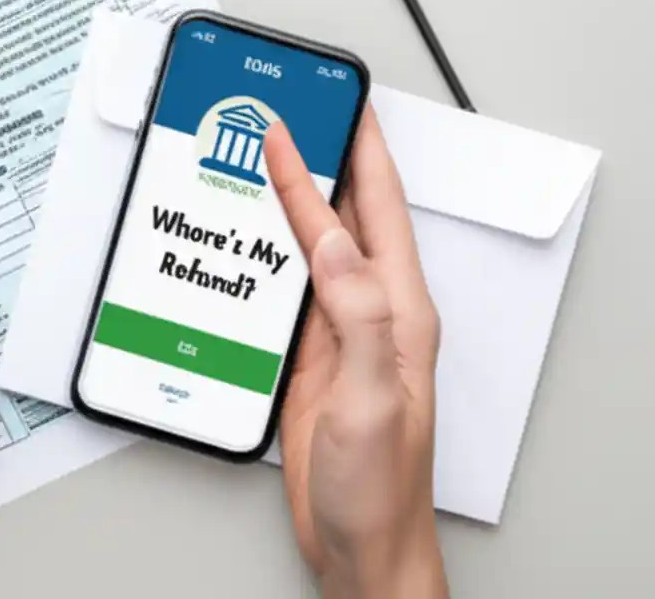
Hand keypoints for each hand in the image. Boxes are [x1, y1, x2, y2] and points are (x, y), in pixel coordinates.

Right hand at [263, 107, 446, 598]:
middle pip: (348, 214)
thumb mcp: (373, 396)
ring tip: (267, 155)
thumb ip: (359, 316)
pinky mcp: (313, 355)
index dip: (343, 157)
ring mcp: (342, 332)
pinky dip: (271, 249)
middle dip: (325, 157)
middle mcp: (373, 312)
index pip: (372, 213)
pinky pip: (291, 285)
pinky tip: (255, 236)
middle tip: (296, 112)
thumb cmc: (381, 485)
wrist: (361, 544)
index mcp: (399, 313)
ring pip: (316, 244)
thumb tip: (336, 242)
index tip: (308, 116)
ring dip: (293, 198)